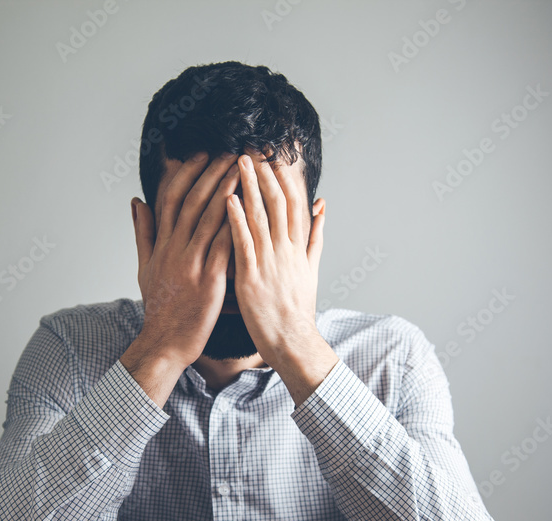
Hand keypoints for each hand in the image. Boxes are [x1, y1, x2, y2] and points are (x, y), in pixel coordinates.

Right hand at [131, 152, 240, 368]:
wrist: (165, 341)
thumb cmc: (159, 306)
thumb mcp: (144, 267)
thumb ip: (143, 232)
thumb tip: (137, 201)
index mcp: (162, 245)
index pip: (172, 199)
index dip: (186, 174)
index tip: (202, 155)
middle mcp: (174, 250)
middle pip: (193, 202)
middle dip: (212, 174)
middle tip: (231, 153)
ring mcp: (191, 265)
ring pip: (210, 219)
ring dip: (228, 192)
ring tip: (245, 171)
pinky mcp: (209, 281)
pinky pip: (224, 247)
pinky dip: (235, 226)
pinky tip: (249, 209)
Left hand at [224, 148, 337, 403]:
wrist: (292, 340)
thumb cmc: (297, 308)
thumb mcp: (312, 268)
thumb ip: (316, 235)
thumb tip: (323, 205)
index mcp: (298, 246)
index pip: (294, 203)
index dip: (283, 177)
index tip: (272, 156)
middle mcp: (286, 249)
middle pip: (278, 202)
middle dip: (264, 174)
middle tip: (251, 149)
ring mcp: (270, 261)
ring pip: (260, 216)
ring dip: (248, 186)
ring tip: (237, 162)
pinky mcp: (252, 276)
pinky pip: (243, 242)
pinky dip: (236, 219)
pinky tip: (227, 199)